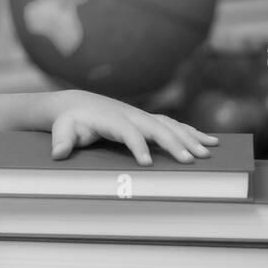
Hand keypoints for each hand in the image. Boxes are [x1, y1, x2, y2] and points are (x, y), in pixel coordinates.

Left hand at [46, 90, 219, 165]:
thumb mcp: (62, 130)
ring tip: (208, 153)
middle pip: (156, 128)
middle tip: (190, 161)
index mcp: (111, 120)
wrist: (77, 105)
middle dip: (174, 144)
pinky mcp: (149, 120)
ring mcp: (142, 116)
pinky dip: (193, 132)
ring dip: (190, 138)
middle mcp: (131, 115)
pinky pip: (174, 125)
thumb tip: (57, 153)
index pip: (127, 132)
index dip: (137, 146)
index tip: (146, 163)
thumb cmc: (70, 122)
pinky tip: (210, 142)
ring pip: (170, 125)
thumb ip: (61, 141)